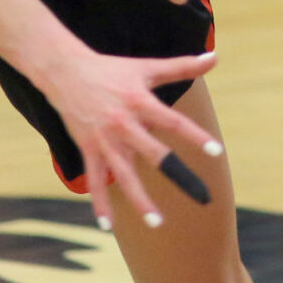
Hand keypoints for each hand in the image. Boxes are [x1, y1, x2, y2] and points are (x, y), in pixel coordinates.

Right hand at [36, 47, 223, 228]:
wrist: (65, 72)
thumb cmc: (111, 69)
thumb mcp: (147, 67)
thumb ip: (182, 67)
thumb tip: (215, 57)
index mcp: (141, 103)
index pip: (174, 122)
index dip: (196, 137)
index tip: (217, 153)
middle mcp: (124, 124)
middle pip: (154, 153)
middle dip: (177, 175)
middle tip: (201, 198)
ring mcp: (105, 140)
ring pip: (125, 175)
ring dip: (140, 200)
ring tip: (157, 223)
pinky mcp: (87, 149)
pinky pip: (94, 180)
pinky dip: (99, 202)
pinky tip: (108, 225)